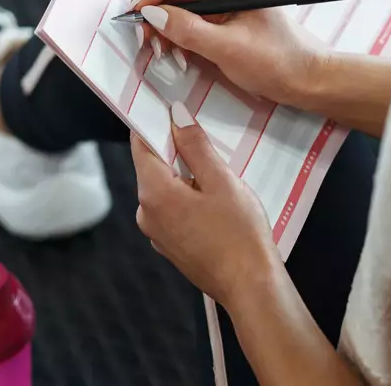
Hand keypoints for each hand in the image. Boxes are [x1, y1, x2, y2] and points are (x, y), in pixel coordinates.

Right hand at [130, 0, 323, 103]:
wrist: (301, 76)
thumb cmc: (277, 60)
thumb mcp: (230, 48)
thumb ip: (188, 30)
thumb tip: (151, 14)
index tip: (145, 9)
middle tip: (143, 31)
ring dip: (157, 17)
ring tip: (156, 46)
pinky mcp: (212, 12)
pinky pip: (179, 11)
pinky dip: (168, 28)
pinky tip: (170, 49)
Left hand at [131, 102, 279, 305]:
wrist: (250, 286)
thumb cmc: (239, 232)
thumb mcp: (221, 181)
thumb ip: (195, 145)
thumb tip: (175, 114)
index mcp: (154, 192)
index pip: (141, 144)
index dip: (153, 122)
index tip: (169, 105)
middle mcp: (145, 213)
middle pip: (154, 167)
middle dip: (177, 151)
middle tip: (207, 141)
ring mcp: (156, 233)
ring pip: (166, 190)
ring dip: (186, 177)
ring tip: (219, 177)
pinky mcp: (171, 246)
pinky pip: (174, 211)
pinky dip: (189, 200)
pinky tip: (216, 204)